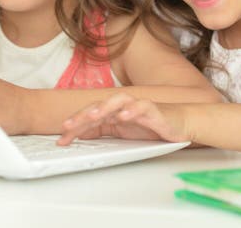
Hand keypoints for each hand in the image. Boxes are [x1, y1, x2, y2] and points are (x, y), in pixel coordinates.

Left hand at [57, 94, 189, 145]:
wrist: (178, 122)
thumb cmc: (150, 125)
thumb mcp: (121, 133)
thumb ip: (102, 131)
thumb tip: (81, 135)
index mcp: (113, 112)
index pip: (90, 116)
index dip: (75, 126)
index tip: (62, 139)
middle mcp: (121, 106)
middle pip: (98, 107)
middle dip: (82, 116)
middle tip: (67, 126)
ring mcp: (136, 105)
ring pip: (116, 102)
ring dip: (104, 108)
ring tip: (92, 117)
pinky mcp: (151, 108)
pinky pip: (140, 106)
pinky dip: (131, 110)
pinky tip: (123, 116)